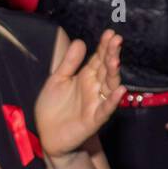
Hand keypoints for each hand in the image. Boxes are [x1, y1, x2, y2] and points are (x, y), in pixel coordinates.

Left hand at [35, 30, 125, 159]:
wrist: (47, 135)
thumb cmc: (53, 107)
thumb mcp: (57, 80)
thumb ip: (69, 62)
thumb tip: (79, 41)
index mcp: (86, 77)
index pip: (98, 58)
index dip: (104, 46)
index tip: (111, 33)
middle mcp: (94, 88)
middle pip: (106, 69)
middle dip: (111, 54)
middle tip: (116, 40)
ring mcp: (96, 103)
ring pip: (109, 86)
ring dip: (114, 73)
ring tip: (115, 60)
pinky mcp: (94, 120)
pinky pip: (106, 109)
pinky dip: (113, 101)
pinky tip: (121, 90)